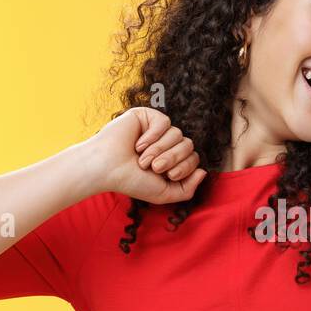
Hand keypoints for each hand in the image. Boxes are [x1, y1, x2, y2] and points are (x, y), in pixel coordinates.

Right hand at [88, 107, 206, 203]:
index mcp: (171, 159)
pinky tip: (138, 144)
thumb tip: (203, 172)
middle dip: (172, 159)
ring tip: (142, 158)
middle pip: (189, 145)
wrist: (107, 169)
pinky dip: (153, 136)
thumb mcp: (164, 193)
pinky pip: (165, 122)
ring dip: (159, 150)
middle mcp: (166, 143)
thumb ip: (187, 189)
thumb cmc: (132, 181)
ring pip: (178, 134)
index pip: (194, 158)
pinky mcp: (147, 117)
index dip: (184, 167)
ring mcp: (157, 129)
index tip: (166, 176)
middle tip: (153, 167)